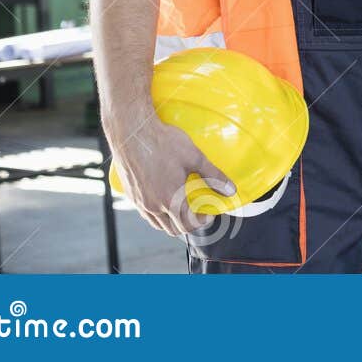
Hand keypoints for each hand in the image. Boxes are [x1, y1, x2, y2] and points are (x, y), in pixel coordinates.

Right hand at [107, 113, 232, 237]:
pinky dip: (157, 213)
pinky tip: (163, 198)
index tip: (208, 213)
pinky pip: (145, 213)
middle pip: (172, 229)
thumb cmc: (163, 143)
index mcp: (170, 200)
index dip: (202, 222)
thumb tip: (231, 190)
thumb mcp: (194, 157)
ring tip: (181, 206)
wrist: (132, 133)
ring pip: (157, 224)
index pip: (188, 225)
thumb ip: (213, 176)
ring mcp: (139, 202)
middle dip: (188, 224)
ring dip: (172, 221)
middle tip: (197, 211)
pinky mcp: (130, 195)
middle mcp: (153, 206)